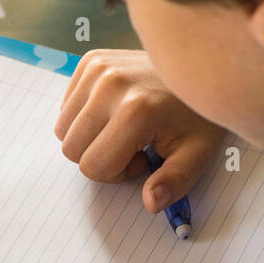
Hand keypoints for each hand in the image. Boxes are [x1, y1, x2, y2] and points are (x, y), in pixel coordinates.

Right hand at [55, 49, 225, 212]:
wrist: (200, 68)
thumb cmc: (196, 113)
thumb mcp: (196, 154)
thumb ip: (174, 182)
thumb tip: (152, 202)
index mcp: (135, 111)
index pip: (92, 167)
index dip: (116, 173)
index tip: (143, 158)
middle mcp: (110, 86)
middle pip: (71, 149)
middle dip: (99, 156)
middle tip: (132, 144)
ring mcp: (98, 69)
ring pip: (63, 129)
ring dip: (89, 137)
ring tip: (123, 127)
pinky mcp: (91, 61)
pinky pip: (66, 107)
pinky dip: (85, 116)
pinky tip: (115, 109)